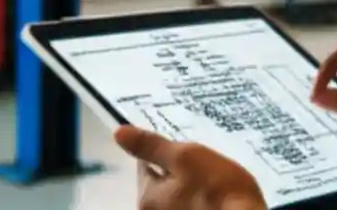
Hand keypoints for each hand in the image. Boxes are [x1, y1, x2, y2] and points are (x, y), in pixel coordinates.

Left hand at [113, 125, 266, 209]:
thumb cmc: (217, 190)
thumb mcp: (186, 158)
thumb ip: (152, 146)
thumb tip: (118, 133)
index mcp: (147, 197)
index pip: (145, 165)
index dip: (164, 151)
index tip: (184, 146)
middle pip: (160, 183)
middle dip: (177, 170)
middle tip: (203, 161)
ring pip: (177, 195)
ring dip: (191, 185)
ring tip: (214, 176)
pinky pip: (191, 206)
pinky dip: (200, 199)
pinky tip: (217, 193)